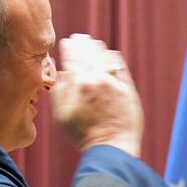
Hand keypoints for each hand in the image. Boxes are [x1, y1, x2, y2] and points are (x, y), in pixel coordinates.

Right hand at [50, 34, 143, 155]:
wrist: (111, 148)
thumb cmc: (83, 135)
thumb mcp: (61, 115)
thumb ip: (58, 90)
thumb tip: (60, 72)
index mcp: (78, 83)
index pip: (72, 56)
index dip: (69, 46)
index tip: (68, 41)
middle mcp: (97, 79)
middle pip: (89, 53)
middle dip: (83, 44)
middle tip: (81, 38)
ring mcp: (114, 83)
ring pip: (105, 58)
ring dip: (98, 49)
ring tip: (94, 44)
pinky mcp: (128, 90)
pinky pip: (120, 67)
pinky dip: (114, 59)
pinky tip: (111, 55)